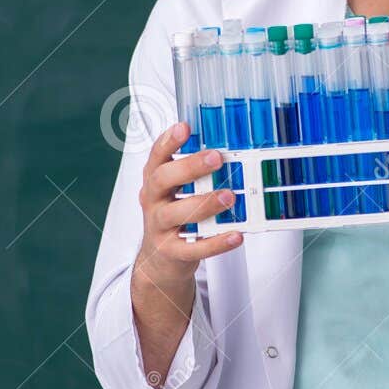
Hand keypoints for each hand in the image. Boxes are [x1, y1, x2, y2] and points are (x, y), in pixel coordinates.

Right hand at [134, 121, 243, 291]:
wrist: (158, 261)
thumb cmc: (174, 216)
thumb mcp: (176, 191)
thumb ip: (194, 173)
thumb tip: (230, 150)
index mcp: (155, 181)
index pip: (156, 156)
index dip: (169, 141)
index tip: (184, 127)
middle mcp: (153, 201)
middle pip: (162, 179)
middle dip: (189, 167)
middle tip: (216, 158)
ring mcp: (160, 227)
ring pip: (176, 213)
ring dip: (204, 203)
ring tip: (229, 196)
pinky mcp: (172, 252)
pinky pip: (194, 248)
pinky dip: (216, 242)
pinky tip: (235, 234)